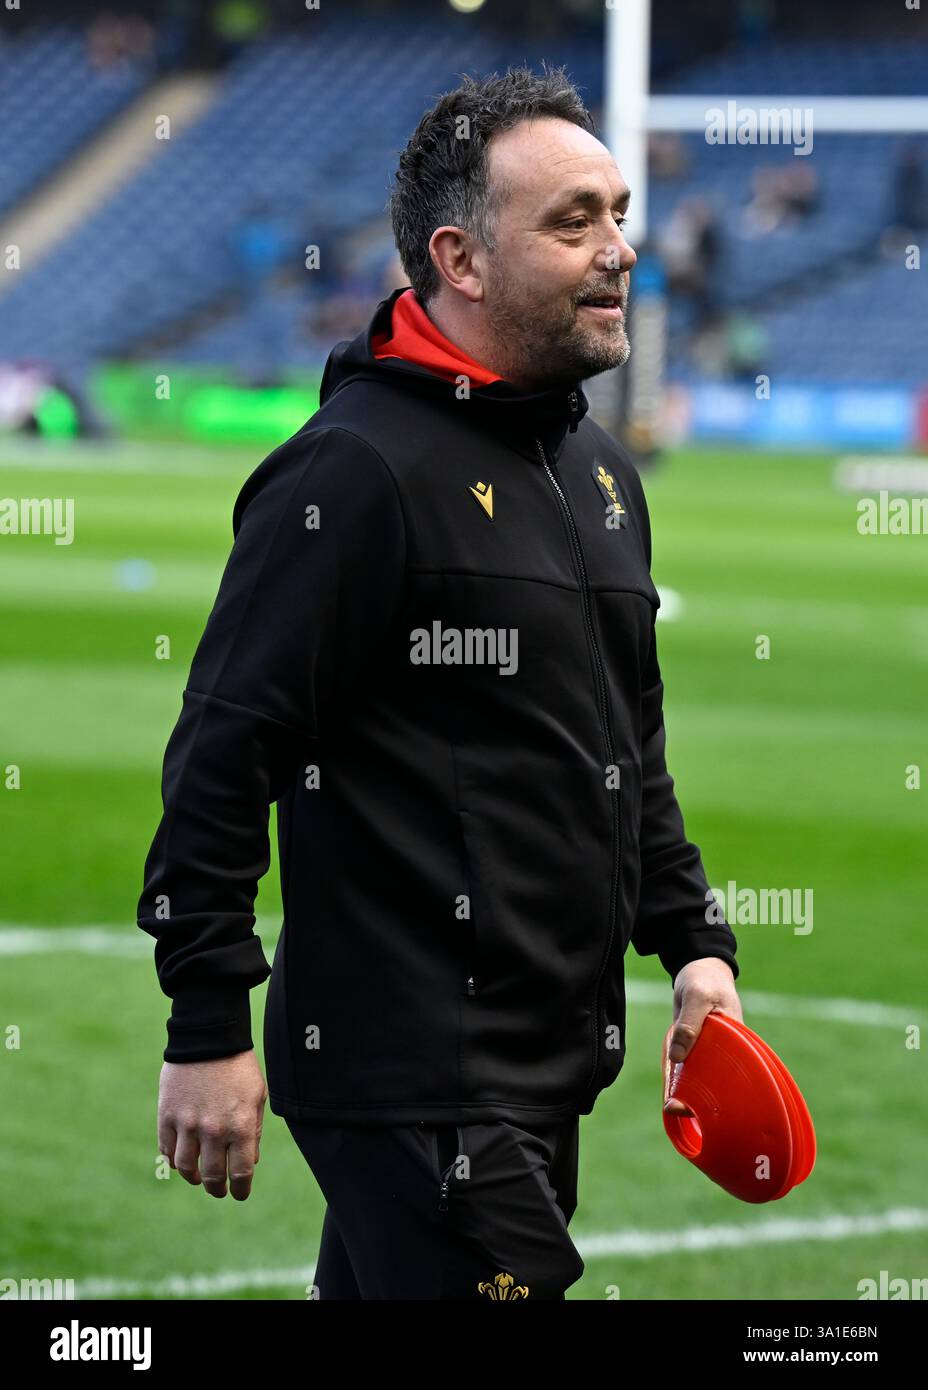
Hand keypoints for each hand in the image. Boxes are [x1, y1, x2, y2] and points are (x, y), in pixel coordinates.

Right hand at [158, 1051, 267, 1199]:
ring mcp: (187, 1124)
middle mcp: (214, 1130)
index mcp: (241, 1126)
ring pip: (186, 1168)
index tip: (240, 1194)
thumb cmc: (238, 1067)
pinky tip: (181, 1160)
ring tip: (198, 1178)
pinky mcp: (167, 1115)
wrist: (207, 1038)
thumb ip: (254, 1131)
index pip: (241, 1173)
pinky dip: (173, 1160)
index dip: (241, 1189)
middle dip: (217, 1189)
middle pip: (212, 1176)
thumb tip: (250, 1162)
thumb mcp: (257, 1097)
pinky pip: (167, 1149)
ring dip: (193, 1178)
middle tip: (218, 1190)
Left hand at [663, 958, 742, 1115]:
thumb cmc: (704, 981)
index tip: (699, 1108)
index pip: (733, 1075)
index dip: (720, 1094)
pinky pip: (688, 1066)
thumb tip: (677, 1057)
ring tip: (669, 1106)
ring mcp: (709, 1050)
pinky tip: (669, 1091)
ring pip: (700, 1076)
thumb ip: (688, 1025)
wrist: (697, 969)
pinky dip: (679, 1077)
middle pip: (716, 1081)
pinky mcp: (694, 1047)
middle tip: (675, 1109)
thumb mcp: (697, 998)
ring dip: (686, 1091)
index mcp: (737, 1043)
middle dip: (698, 1099)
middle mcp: (725, 1050)